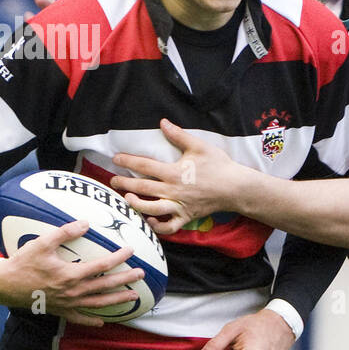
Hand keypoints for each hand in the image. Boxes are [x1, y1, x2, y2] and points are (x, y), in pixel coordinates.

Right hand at [0, 219, 144, 326]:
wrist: (4, 286)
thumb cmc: (23, 263)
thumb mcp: (42, 243)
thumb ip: (64, 232)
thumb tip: (85, 223)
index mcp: (71, 275)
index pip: (102, 266)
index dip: (118, 258)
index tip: (130, 250)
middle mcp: (73, 292)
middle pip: (106, 286)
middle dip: (126, 280)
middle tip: (141, 274)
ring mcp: (68, 304)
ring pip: (99, 304)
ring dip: (117, 300)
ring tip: (133, 296)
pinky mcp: (60, 311)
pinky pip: (80, 318)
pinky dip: (92, 320)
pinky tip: (103, 322)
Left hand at [110, 119, 246, 235]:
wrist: (236, 188)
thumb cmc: (219, 166)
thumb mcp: (199, 146)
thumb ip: (179, 135)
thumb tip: (162, 122)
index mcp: (174, 172)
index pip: (144, 166)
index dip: (127, 161)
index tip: (116, 158)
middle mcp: (173, 190)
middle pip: (142, 187)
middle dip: (124, 183)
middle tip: (113, 180)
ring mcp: (179, 205)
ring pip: (151, 209)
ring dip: (136, 204)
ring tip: (127, 198)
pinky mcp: (186, 216)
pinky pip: (169, 226)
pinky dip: (158, 227)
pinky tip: (149, 220)